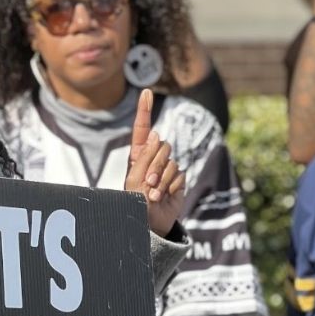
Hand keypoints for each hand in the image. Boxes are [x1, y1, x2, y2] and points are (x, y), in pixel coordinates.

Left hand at [124, 88, 185, 236]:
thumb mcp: (135, 179)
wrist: (149, 224)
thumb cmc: (135, 203)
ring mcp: (166, 169)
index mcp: (138, 156)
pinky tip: (163, 197)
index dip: (144, 110)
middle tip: (148, 182)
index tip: (146, 91)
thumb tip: (156, 134)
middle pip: (161, 145)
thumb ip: (145, 157)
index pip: (141, 129)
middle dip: (155, 164)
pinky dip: (171, 187)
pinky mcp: (178, 180)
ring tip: (153, 194)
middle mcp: (153, 159)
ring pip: (171, 162)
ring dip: (162, 179)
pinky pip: (179, 175)